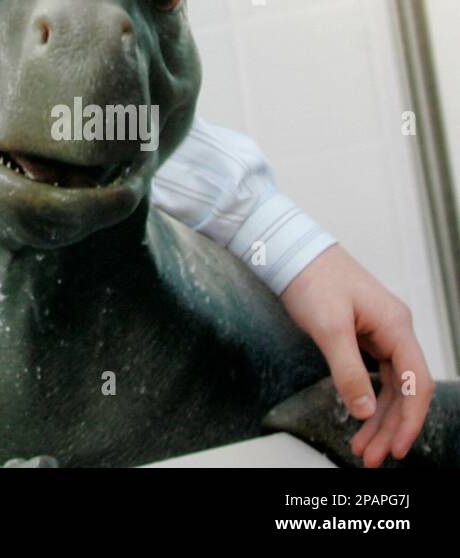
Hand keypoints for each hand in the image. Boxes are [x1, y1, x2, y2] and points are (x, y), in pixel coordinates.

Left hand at [279, 243, 434, 466]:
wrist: (289, 248)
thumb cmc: (311, 277)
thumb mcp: (328, 326)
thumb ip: (348, 371)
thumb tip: (365, 411)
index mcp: (396, 325)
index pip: (416, 383)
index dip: (410, 420)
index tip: (397, 448)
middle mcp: (394, 329)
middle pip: (404, 389)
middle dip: (390, 426)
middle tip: (372, 457)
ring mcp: (379, 331)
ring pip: (389, 385)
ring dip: (378, 417)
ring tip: (362, 447)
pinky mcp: (361, 332)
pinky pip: (374, 373)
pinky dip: (367, 396)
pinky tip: (359, 416)